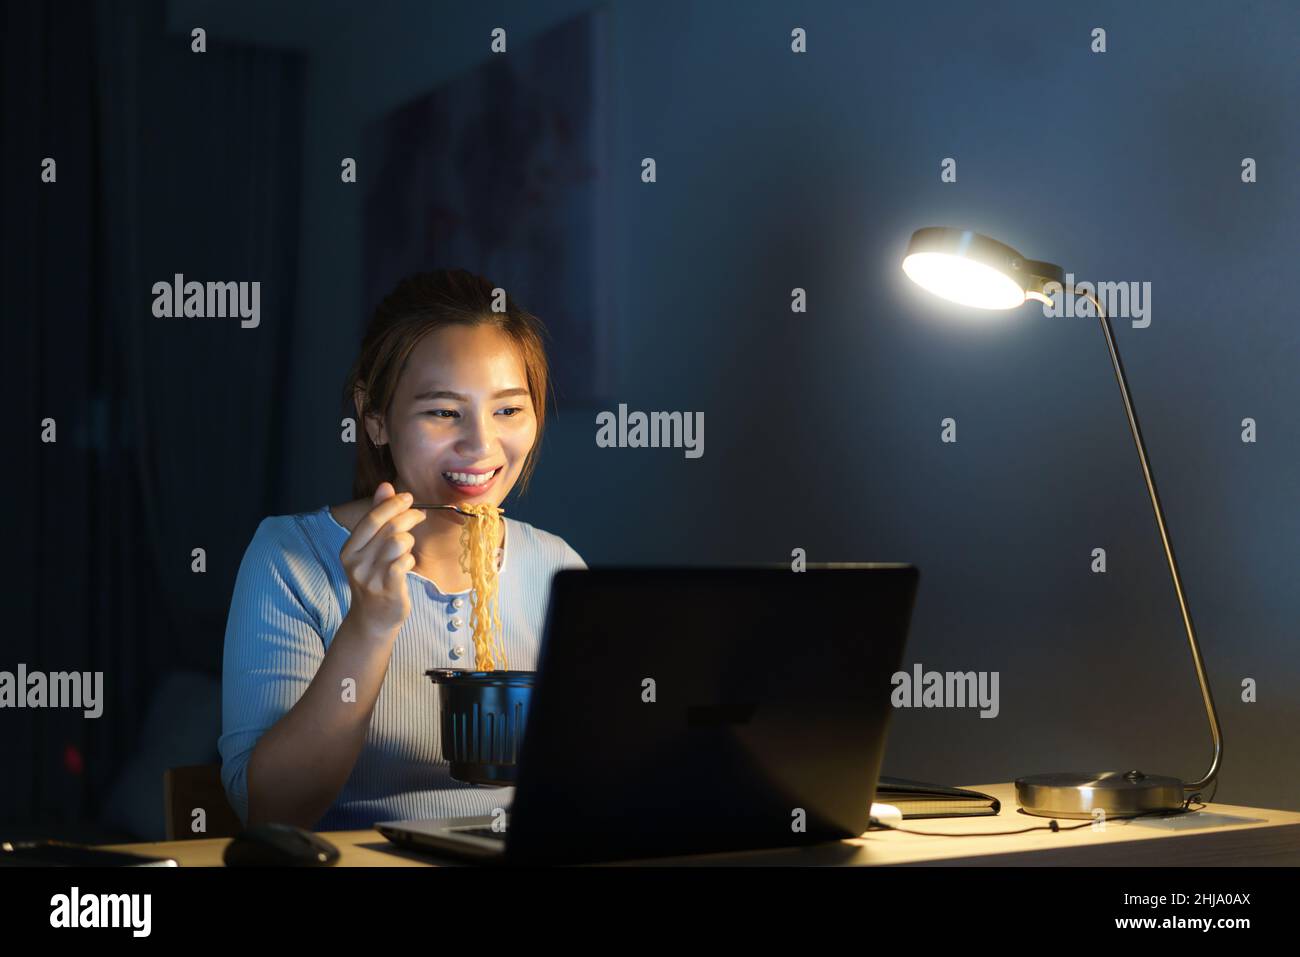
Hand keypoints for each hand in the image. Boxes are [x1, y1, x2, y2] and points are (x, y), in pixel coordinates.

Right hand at [339, 482, 426, 635]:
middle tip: (419, 515)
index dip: (392, 504)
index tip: (408, 497)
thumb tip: (385, 486)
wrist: (373, 618)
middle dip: (408, 516)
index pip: (371, 518)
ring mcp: (371, 578)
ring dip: (409, 540)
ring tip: (408, 545)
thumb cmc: (375, 576)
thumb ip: (377, 516)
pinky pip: (404, 562)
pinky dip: (410, 558)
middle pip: (388, 528)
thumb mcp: (370, 547)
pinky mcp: (388, 590)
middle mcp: (356, 563)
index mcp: (349, 549)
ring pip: (398, 543)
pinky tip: (408, 563)